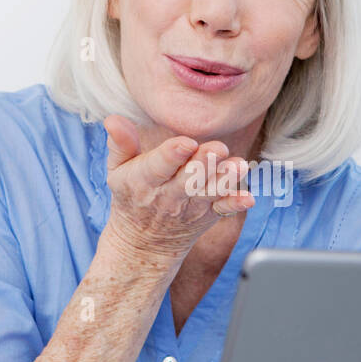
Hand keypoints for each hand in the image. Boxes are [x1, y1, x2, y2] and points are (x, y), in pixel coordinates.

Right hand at [99, 114, 253, 266]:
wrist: (142, 243)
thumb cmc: (131, 195)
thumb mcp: (117, 171)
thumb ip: (120, 144)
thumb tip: (112, 119)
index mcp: (144, 181)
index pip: (158, 166)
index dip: (172, 154)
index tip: (186, 143)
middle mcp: (170, 195)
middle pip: (188, 177)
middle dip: (204, 163)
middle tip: (218, 148)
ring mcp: (191, 205)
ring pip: (209, 191)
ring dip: (225, 179)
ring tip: (238, 165)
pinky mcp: (208, 214)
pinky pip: (223, 210)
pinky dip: (235, 204)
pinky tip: (248, 198)